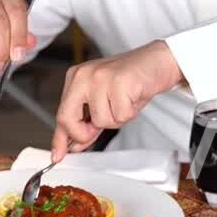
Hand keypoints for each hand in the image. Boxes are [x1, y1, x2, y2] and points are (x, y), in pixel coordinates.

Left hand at [51, 41, 183, 161]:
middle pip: (68, 118)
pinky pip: (120, 115)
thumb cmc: (133, 81)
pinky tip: (133, 98)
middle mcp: (83, 76)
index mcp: (76, 78)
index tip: (58, 155)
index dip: (60, 138)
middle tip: (96, 131)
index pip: (62, 114)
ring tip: (125, 102)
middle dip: (83, 133)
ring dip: (117, 118)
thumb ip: (88, 122)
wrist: (158, 62)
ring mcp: (99, 78)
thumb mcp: (105, 101)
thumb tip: (76, 143)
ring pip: (100, 120)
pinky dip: (130, 113)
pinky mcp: (118, 82)